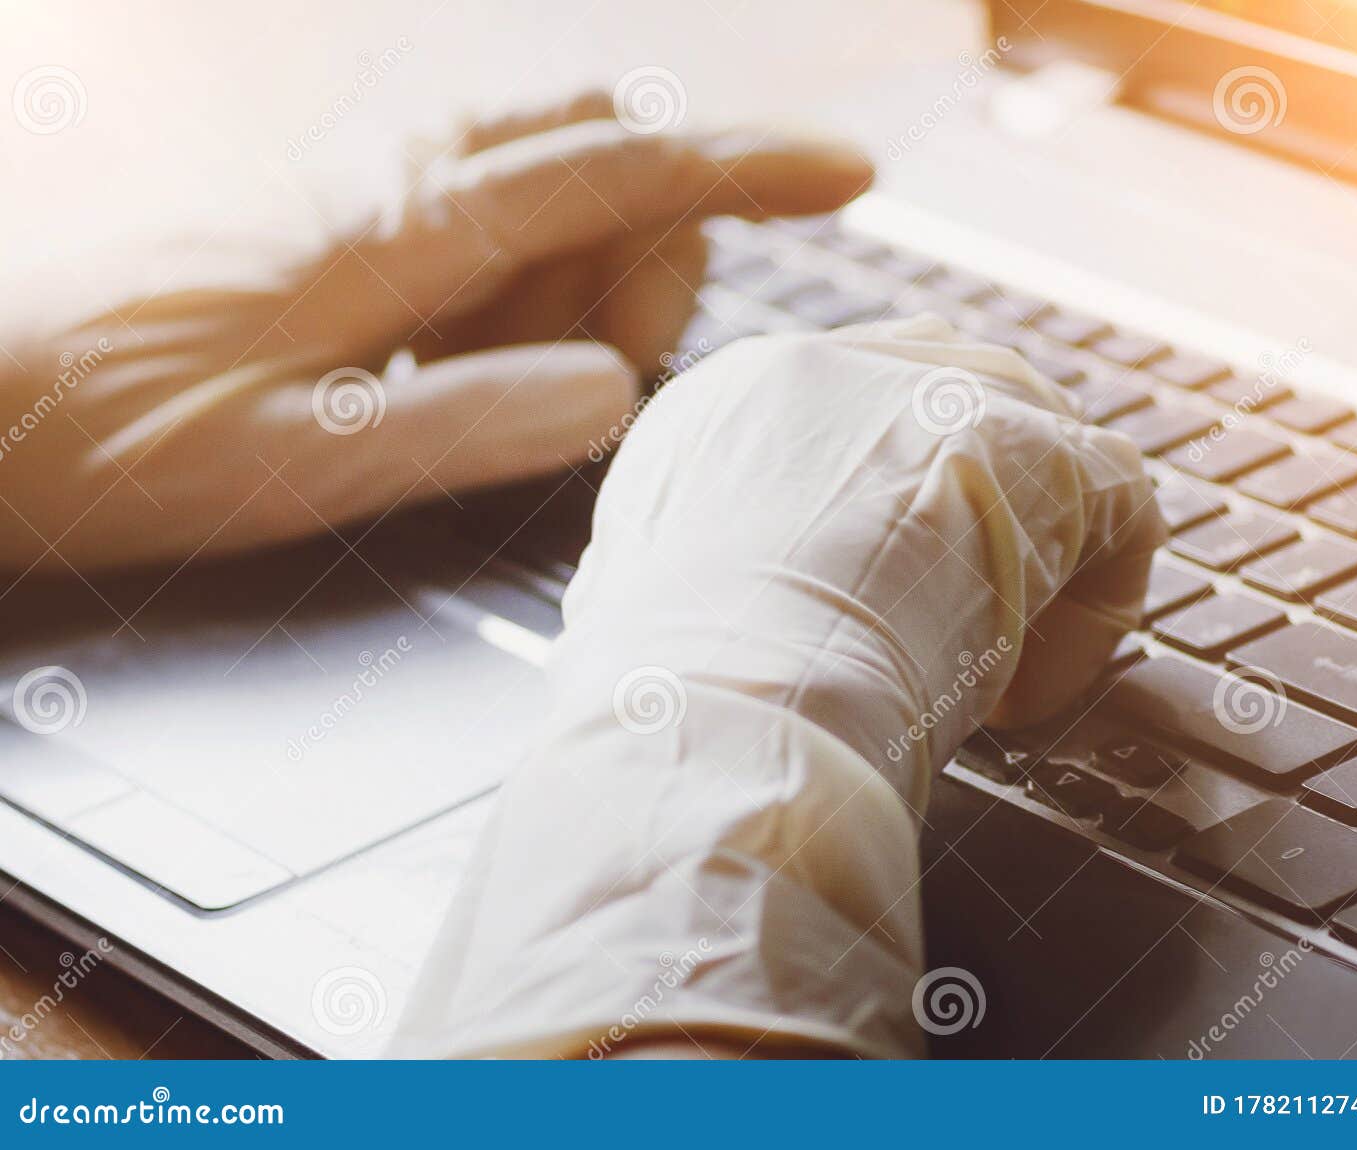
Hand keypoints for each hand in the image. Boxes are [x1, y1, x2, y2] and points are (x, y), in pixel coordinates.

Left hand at [0, 89, 871, 574]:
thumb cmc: (101, 438)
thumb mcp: (295, 468)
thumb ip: (462, 426)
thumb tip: (611, 392)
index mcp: (396, 230)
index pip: (614, 172)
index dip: (745, 170)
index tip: (847, 176)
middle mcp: (386, 174)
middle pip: (597, 140)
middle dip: (645, 242)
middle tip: (572, 372)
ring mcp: (353, 177)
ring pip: (538, 162)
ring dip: (573, 261)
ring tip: (477, 375)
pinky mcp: (326, 202)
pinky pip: (471, 196)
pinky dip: (511, 264)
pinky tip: (442, 345)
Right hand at [394, 317, 1164, 1057]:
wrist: (719, 700)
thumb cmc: (671, 690)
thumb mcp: (646, 602)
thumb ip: (700, 566)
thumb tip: (733, 599)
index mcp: (738, 398)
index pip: (852, 409)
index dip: (888, 507)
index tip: (884, 593)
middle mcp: (845, 367)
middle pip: (962, 400)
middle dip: (979, 513)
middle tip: (956, 625)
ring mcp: (950, 395)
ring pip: (1049, 451)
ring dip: (1037, 566)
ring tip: (992, 676)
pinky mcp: (1044, 454)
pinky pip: (1121, 510)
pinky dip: (1096, 610)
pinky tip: (1028, 691)